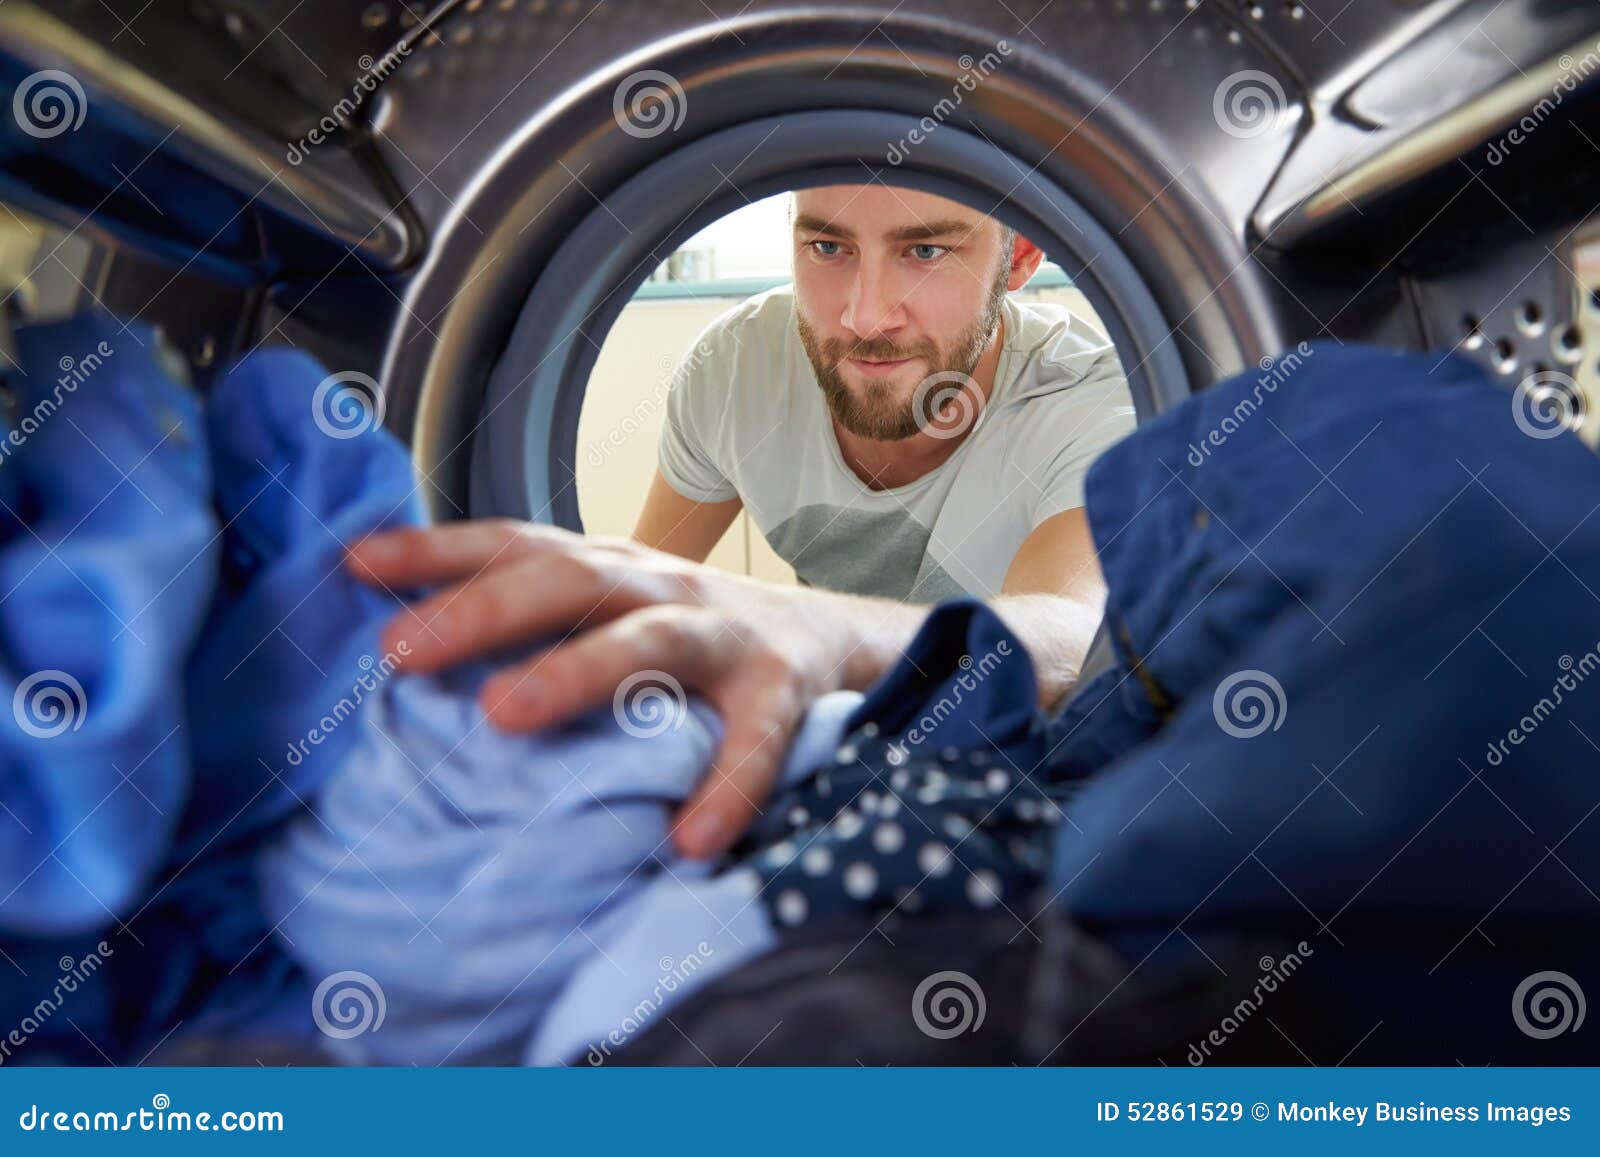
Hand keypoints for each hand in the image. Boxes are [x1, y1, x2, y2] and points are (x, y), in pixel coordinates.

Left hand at [346, 520, 906, 857]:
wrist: (823, 640)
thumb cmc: (682, 634)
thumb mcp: (604, 610)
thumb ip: (521, 618)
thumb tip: (388, 645)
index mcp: (604, 568)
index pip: (514, 545)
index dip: (436, 551)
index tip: (354, 565)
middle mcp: (657, 585)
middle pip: (566, 581)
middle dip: (481, 609)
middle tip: (400, 650)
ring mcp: (722, 633)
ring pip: (650, 640)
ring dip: (578, 671)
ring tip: (504, 715)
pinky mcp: (780, 689)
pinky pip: (754, 740)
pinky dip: (725, 787)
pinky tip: (688, 838)